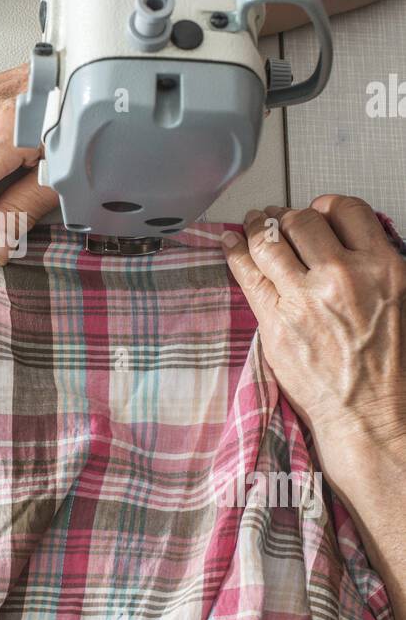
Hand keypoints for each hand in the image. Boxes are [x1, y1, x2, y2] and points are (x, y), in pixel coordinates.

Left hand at [222, 195, 405, 499]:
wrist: (368, 414)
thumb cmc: (386, 366)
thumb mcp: (400, 301)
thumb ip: (374, 265)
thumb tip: (343, 240)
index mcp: (382, 267)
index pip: (346, 209)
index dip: (326, 205)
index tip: (317, 211)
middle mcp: (342, 276)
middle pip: (302, 220)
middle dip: (288, 217)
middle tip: (279, 220)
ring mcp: (304, 297)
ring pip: (269, 240)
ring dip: (257, 226)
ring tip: (253, 223)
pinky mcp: (274, 320)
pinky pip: (246, 272)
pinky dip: (235, 251)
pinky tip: (231, 243)